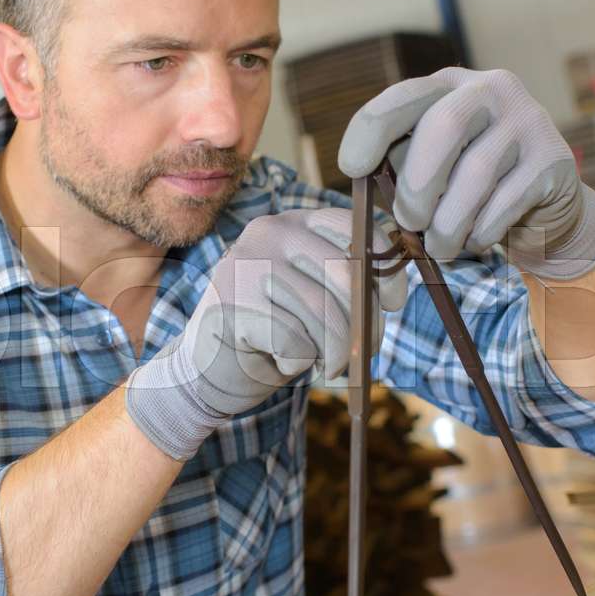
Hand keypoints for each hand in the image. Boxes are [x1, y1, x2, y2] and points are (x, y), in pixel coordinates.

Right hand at [125, 208, 405, 460]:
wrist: (202, 372)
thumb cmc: (268, 336)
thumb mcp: (307, 295)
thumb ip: (342, 283)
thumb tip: (390, 294)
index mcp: (291, 223)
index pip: (353, 228)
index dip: (383, 269)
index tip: (393, 304)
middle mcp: (268, 233)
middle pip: (346, 275)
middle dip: (365, 325)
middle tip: (363, 354)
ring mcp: (247, 266)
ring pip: (324, 316)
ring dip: (335, 353)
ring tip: (324, 365)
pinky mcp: (234, 305)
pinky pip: (296, 343)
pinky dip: (297, 365)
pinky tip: (278, 362)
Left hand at [337, 67, 594, 279]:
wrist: (546, 208)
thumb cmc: (473, 188)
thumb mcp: (435, 167)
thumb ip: (403, 165)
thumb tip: (367, 183)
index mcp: (451, 85)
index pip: (405, 95)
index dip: (371, 128)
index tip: (351, 168)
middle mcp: (492, 90)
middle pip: (443, 128)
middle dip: (416, 185)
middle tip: (408, 222)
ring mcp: (528, 120)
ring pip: (475, 173)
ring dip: (447, 222)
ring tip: (439, 247)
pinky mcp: (553, 159)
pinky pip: (506, 202)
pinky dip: (481, 232)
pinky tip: (475, 241)